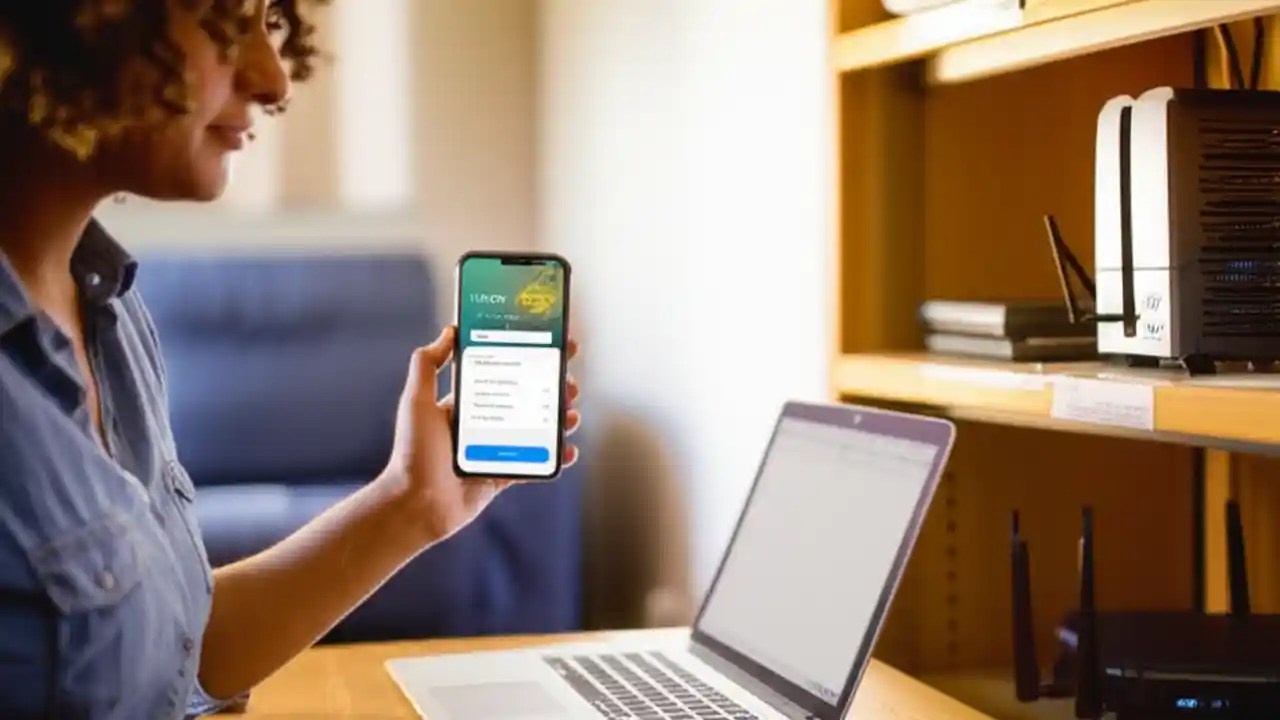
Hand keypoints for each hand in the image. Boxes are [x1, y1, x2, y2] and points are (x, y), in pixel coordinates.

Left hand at [380, 326, 581, 543]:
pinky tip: (569, 451)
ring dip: (559, 420)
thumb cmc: (412, 452)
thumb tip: (450, 331)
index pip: (502, 372)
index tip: (551, 344)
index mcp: (465, 402)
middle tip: (569, 383)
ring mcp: (496, 449)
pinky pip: (536, 463)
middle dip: (552, 388)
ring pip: (537, 429)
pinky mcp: (503, 475)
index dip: (527, 358)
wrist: (416, 505)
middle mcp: (482, 423)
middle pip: (526, 399)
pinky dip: (556, 456)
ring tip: (572, 414)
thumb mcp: (416, 401)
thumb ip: (427, 364)